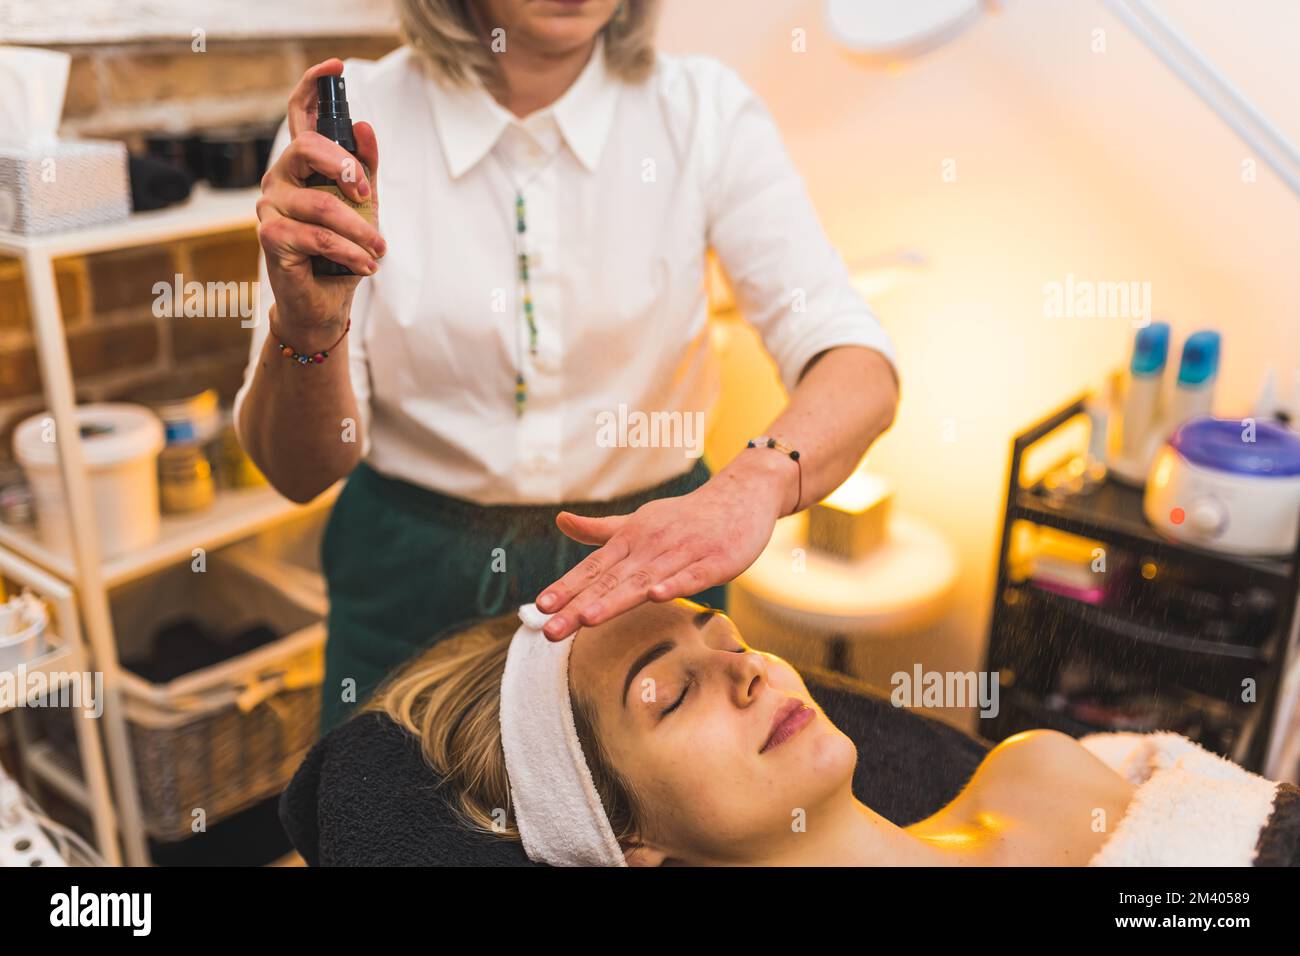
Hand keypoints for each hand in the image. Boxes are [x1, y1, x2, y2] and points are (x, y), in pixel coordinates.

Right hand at [256, 59, 384, 351]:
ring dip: (360, 231)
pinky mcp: (270, 238)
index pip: (299, 114)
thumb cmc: (342, 251)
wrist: (325, 303)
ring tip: (380, 250)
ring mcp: (270, 208)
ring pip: (321, 204)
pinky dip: (349, 252)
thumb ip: (365, 169)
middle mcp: (279, 179)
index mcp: (301, 166)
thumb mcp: (363, 207)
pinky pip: (316, 236)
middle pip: (307, 148)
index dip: (312, 86)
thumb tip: (364, 125)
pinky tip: (367, 266)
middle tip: (368, 196)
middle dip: (347, 169)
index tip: (335, 66)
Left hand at [534, 452, 796, 639]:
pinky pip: (693, 576)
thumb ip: (601, 530)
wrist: (741, 496)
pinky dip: (675, 585)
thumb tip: (560, 521)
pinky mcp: (716, 560)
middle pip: (612, 581)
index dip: (567, 587)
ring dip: (616, 600)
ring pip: (645, 581)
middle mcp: (652, 545)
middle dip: (580, 606)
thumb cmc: (685, 517)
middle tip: (550, 629)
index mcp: (632, 539)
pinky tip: (657, 597)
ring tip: (588, 618)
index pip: (594, 568)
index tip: (541, 607)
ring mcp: (684, 552)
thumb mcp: (639, 521)